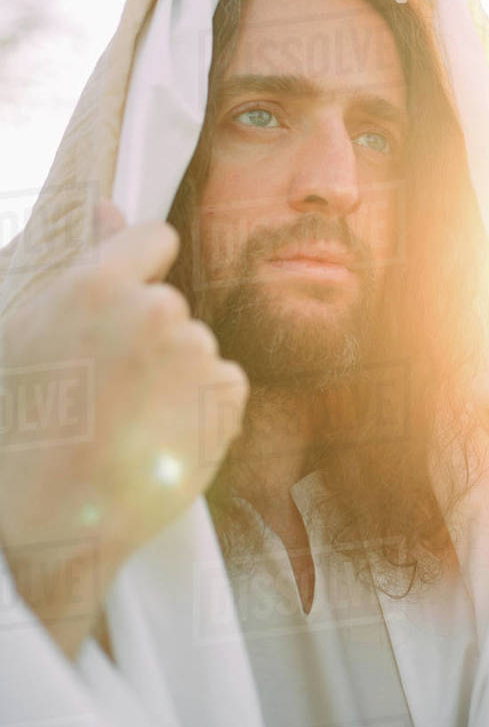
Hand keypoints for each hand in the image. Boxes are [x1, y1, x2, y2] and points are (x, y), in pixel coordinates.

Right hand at [0, 198, 249, 657]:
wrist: (53, 520)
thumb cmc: (25, 425)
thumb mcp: (30, 330)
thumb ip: (82, 263)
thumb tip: (111, 206)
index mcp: (98, 283)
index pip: (156, 238)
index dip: (142, 272)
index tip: (127, 308)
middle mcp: (155, 310)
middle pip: (172, 306)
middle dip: (151, 339)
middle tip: (110, 392)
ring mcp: (195, 355)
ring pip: (197, 350)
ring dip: (177, 378)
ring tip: (131, 424)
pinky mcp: (224, 398)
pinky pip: (226, 386)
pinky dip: (206, 409)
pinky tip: (163, 438)